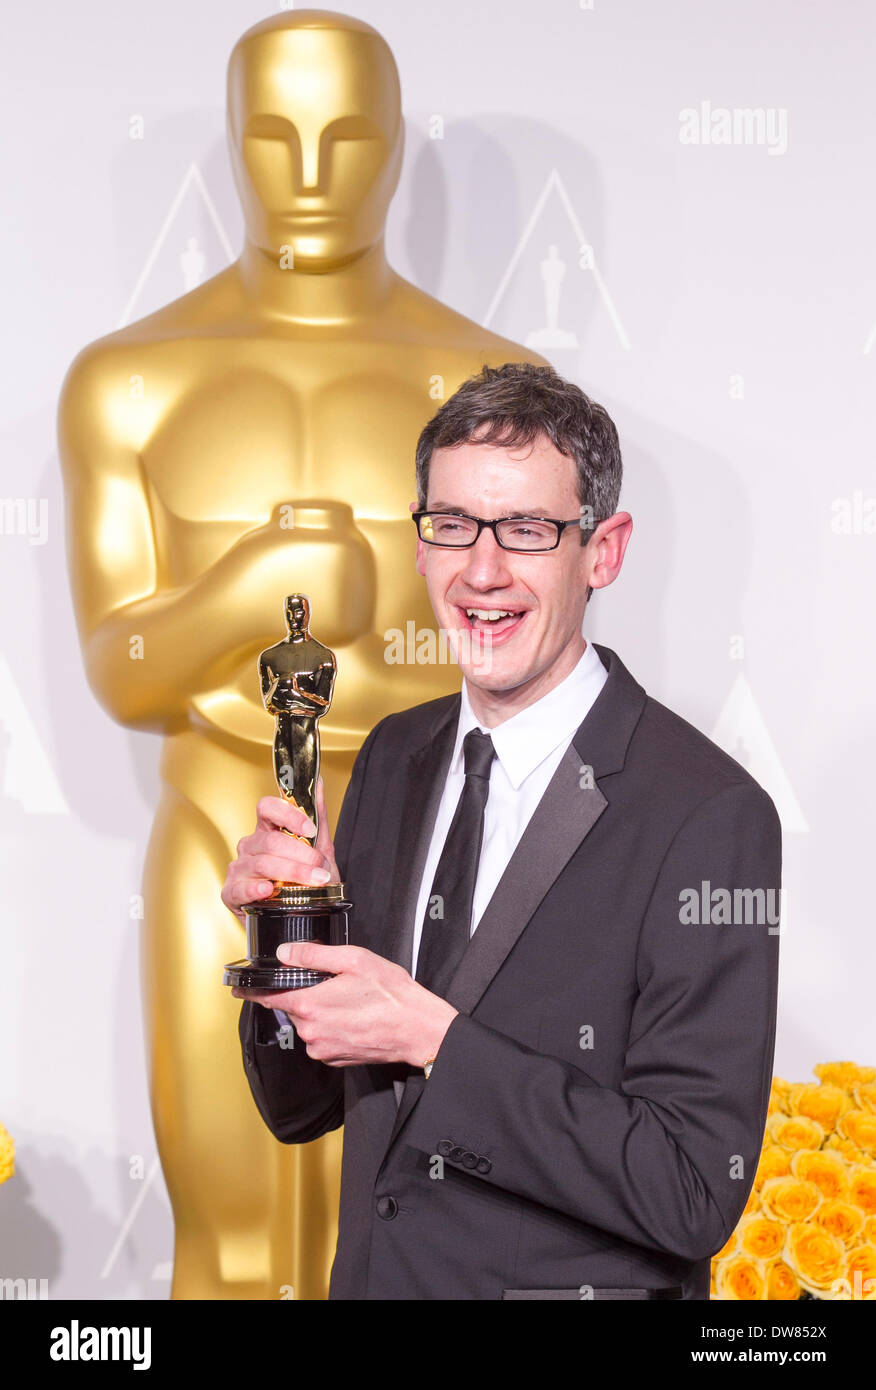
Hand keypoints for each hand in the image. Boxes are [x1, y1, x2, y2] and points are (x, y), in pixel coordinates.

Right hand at [222, 777, 339, 922]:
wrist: (303, 917)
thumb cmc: (306, 883)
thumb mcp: (320, 850)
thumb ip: (318, 817)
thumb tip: (317, 782)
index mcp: (268, 831)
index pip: (267, 808)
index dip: (288, 815)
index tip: (310, 829)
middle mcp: (250, 846)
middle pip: (270, 841)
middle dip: (300, 854)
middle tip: (321, 867)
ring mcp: (239, 869)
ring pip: (261, 863)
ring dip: (291, 872)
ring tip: (313, 881)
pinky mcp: (231, 893)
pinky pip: (240, 888)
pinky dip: (255, 888)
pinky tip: (268, 890)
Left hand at [231, 942, 458, 1068]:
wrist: (418, 1030)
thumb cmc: (392, 995)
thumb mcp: (353, 960)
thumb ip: (313, 955)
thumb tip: (285, 953)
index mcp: (310, 1005)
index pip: (268, 997)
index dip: (253, 989)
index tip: (238, 987)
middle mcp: (311, 1032)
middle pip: (294, 1007)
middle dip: (307, 993)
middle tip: (335, 983)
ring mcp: (322, 1049)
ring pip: (309, 1023)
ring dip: (321, 1011)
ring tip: (352, 1001)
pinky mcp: (335, 1060)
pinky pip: (322, 1038)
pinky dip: (332, 1026)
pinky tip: (354, 1016)